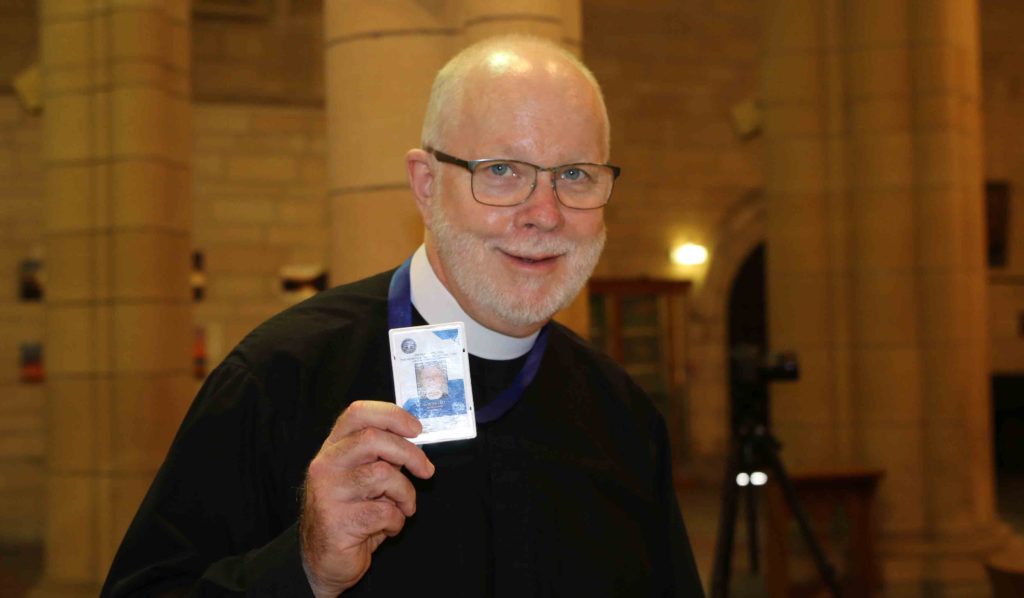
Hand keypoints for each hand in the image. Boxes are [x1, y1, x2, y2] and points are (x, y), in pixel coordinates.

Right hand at [300, 401, 433, 596]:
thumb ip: (380, 456)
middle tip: (426, 470)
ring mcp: (328, 492)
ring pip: (383, 475)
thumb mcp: (362, 477)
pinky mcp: (337, 521)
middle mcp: (326, 465)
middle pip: (373, 439)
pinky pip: (384, 511)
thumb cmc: (350, 513)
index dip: (392, 415)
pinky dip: (397, 521)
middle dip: (410, 454)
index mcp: (333, 448)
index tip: (417, 429)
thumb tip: (414, 440)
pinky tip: (388, 527)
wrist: (323, 559)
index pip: (358, 413)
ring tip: (403, 507)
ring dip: (405, 494)